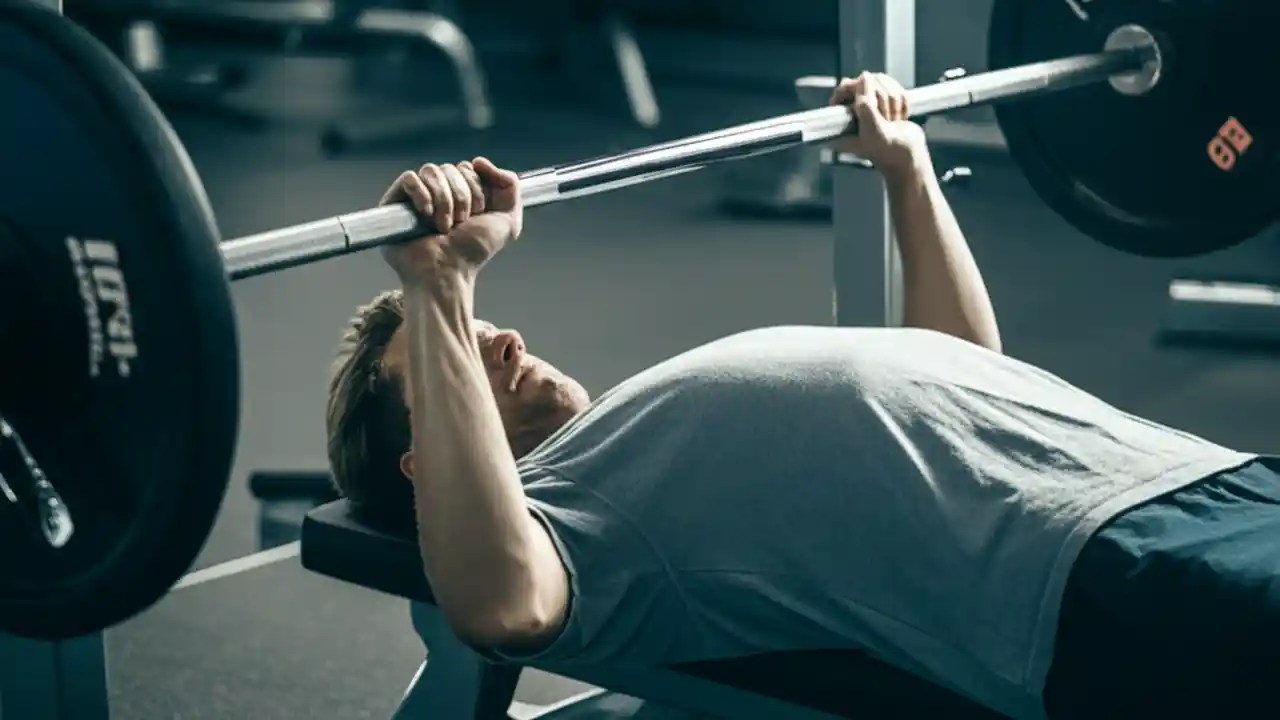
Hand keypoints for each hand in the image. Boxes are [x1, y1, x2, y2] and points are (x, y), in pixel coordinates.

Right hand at [379, 157, 522, 286]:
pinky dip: (421, 194)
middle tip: (460, 223)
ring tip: (443, 225)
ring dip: (444, 200)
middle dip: (461, 196)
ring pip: (431, 171)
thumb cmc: (472, 252)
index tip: (478, 213)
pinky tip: (426, 214)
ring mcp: (417, 196)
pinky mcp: (396, 202)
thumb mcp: (508, 221)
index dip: (476, 187)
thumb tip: (479, 161)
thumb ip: (510, 186)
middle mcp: (440, 191)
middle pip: (451, 167)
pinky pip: (409, 178)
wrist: (447, 272)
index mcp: (463, 192)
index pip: (468, 167)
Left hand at [829, 72, 927, 177]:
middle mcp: (853, 110)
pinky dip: (902, 100)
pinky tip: (901, 117)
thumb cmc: (886, 149)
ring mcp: (871, 104)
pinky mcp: (886, 101)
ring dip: (893, 101)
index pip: (842, 89)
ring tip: (893, 121)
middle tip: (885, 119)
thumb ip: (865, 102)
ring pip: (882, 81)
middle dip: (881, 99)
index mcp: (841, 120)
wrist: (909, 157)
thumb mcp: (871, 127)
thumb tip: (864, 75)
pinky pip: (895, 86)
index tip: (869, 101)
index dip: (856, 89)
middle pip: (865, 81)